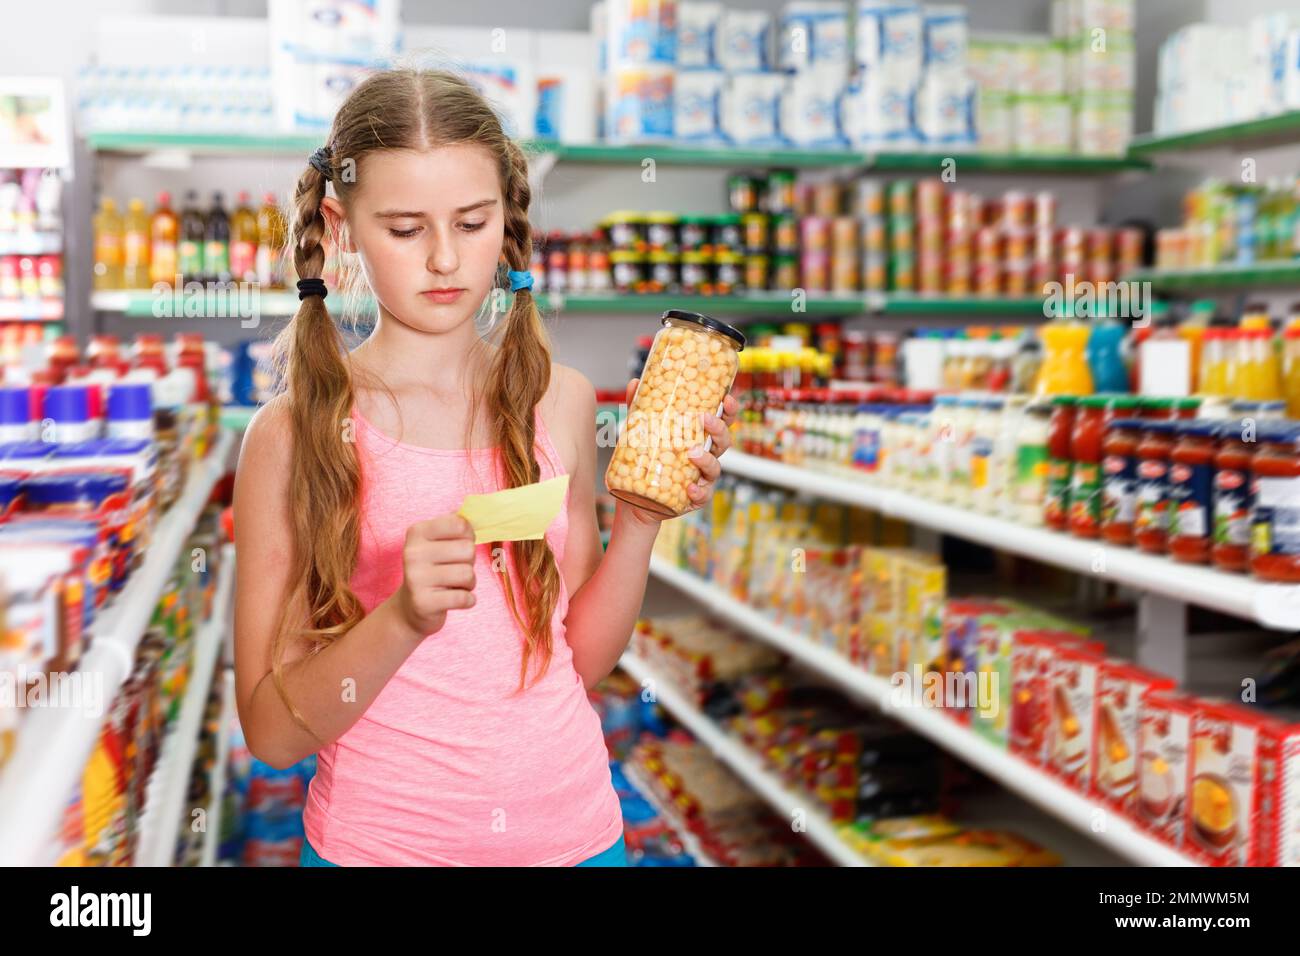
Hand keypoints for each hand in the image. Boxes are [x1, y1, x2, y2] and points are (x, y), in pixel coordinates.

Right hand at [385, 513, 476, 640]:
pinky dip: (468, 600)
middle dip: (468, 562)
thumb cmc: (434, 568)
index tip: (457, 546)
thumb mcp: (439, 542)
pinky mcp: (423, 603)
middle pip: (468, 549)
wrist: (411, 607)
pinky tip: (454, 599)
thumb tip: (477, 510)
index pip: (460, 525)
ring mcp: (416, 578)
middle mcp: (413, 553)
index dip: (468, 537)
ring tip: (453, 584)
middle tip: (453, 569)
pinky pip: (464, 598)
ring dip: (468, 583)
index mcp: (417, 532)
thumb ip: (457, 524)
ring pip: (468, 574)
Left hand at [618, 376, 739, 525]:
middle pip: (724, 441)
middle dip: (719, 429)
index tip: (727, 398)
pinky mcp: (694, 498)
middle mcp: (706, 456)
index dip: (729, 410)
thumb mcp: (642, 431)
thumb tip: (635, 383)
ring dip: (707, 459)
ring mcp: (702, 478)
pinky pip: (702, 495)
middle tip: (705, 420)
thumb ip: (641, 408)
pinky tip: (690, 488)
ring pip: (715, 467)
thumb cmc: (647, 460)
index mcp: (700, 437)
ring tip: (693, 453)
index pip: (722, 421)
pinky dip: (698, 492)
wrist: (637, 497)